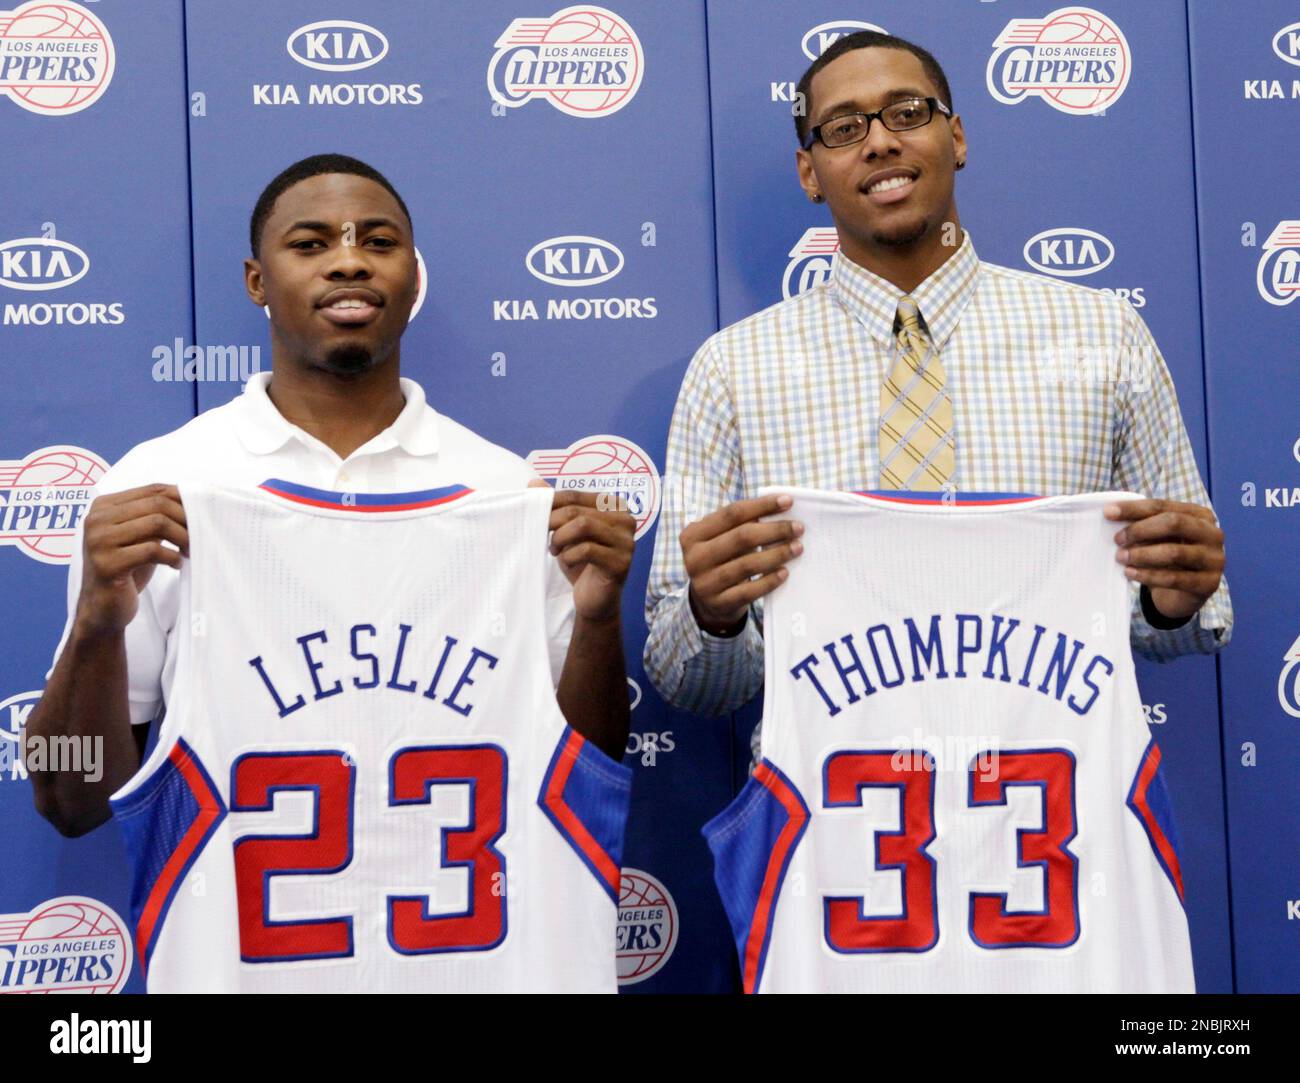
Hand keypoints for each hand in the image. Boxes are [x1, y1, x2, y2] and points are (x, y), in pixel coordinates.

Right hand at [75, 484, 187, 637]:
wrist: (103, 607)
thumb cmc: (127, 568)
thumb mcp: (139, 535)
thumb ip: (154, 514)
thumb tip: (192, 498)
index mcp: (103, 506)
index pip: (152, 490)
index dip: (182, 500)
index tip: (201, 514)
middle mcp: (96, 519)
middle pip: (157, 504)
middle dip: (186, 519)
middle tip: (200, 535)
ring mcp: (99, 541)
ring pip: (157, 523)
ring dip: (183, 537)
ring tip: (190, 551)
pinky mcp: (107, 564)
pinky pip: (152, 551)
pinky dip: (172, 557)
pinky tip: (176, 564)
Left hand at [539, 484, 635, 622]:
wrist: (594, 599)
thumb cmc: (581, 561)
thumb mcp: (565, 531)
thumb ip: (555, 506)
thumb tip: (534, 483)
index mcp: (615, 506)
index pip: (575, 495)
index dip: (551, 505)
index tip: (536, 516)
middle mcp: (626, 519)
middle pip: (578, 511)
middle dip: (553, 523)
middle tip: (543, 536)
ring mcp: (627, 542)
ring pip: (583, 526)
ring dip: (560, 538)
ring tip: (554, 549)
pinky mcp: (622, 562)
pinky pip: (587, 550)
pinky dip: (569, 555)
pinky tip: (567, 561)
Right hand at [680, 494, 802, 635]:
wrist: (706, 601)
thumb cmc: (721, 559)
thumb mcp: (721, 539)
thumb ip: (741, 524)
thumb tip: (780, 509)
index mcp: (693, 534)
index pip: (732, 513)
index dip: (762, 505)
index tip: (788, 501)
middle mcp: (695, 557)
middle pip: (741, 537)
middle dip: (774, 530)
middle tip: (798, 528)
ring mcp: (705, 583)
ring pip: (747, 564)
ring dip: (777, 554)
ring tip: (797, 548)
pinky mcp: (719, 603)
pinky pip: (749, 591)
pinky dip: (769, 581)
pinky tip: (784, 572)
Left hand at [1104, 498, 1224, 620]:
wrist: (1183, 594)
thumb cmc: (1168, 558)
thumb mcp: (1157, 538)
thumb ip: (1143, 525)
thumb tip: (1112, 514)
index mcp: (1200, 515)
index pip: (1163, 506)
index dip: (1134, 508)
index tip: (1108, 513)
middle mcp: (1212, 534)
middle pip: (1174, 523)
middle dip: (1140, 530)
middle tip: (1117, 540)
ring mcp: (1214, 559)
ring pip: (1174, 552)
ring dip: (1141, 554)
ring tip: (1121, 557)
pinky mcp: (1209, 583)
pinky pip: (1174, 579)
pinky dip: (1148, 575)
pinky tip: (1130, 574)